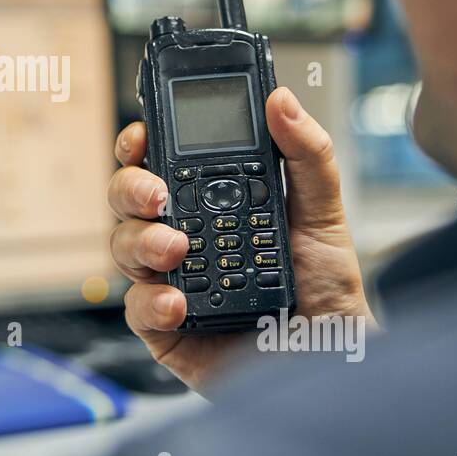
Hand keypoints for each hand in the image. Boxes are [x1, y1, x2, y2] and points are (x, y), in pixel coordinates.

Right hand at [107, 86, 373, 392]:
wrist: (333, 357)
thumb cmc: (327, 289)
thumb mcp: (324, 212)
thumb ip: (306, 152)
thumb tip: (281, 98)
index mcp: (209, 202)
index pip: (159, 162)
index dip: (140, 144)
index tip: (143, 135)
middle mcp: (181, 236)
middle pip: (128, 198)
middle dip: (131, 188)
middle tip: (157, 195)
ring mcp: (168, 280)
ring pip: (122, 246)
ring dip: (142, 241)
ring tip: (178, 249)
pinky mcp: (164, 328)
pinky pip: (134, 307)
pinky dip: (151, 300)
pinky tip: (177, 303)